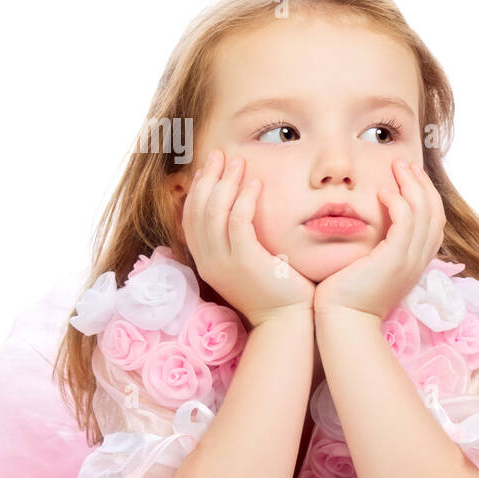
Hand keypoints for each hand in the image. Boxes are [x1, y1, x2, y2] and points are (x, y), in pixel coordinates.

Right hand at [182, 149, 315, 327]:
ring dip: (225, 183)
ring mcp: (223, 262)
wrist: (287, 322)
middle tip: (220, 154)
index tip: (207, 169)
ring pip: (214, 212)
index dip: (196, 190)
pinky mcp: (244, 261)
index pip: (190, 218)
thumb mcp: (250, 265)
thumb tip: (244, 217)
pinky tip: (255, 184)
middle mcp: (209, 261)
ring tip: (238, 162)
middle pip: (197, 210)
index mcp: (207, 262)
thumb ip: (241, 243)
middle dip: (208, 178)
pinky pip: (237, 222)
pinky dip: (244, 199)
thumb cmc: (277, 294)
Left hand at [313, 158, 445, 319]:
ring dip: (412, 185)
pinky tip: (382, 192)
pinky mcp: (394, 260)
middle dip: (422, 184)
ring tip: (397, 167)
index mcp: (414, 262)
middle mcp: (418, 261)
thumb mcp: (369, 268)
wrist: (343, 322)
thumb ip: (376, 248)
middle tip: (405, 163)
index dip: (426, 196)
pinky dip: (398, 202)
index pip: (434, 222)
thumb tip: (369, 228)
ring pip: (424, 213)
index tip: (410, 176)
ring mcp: (409, 261)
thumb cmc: (347, 297)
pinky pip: (405, 222)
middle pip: (435, 213)